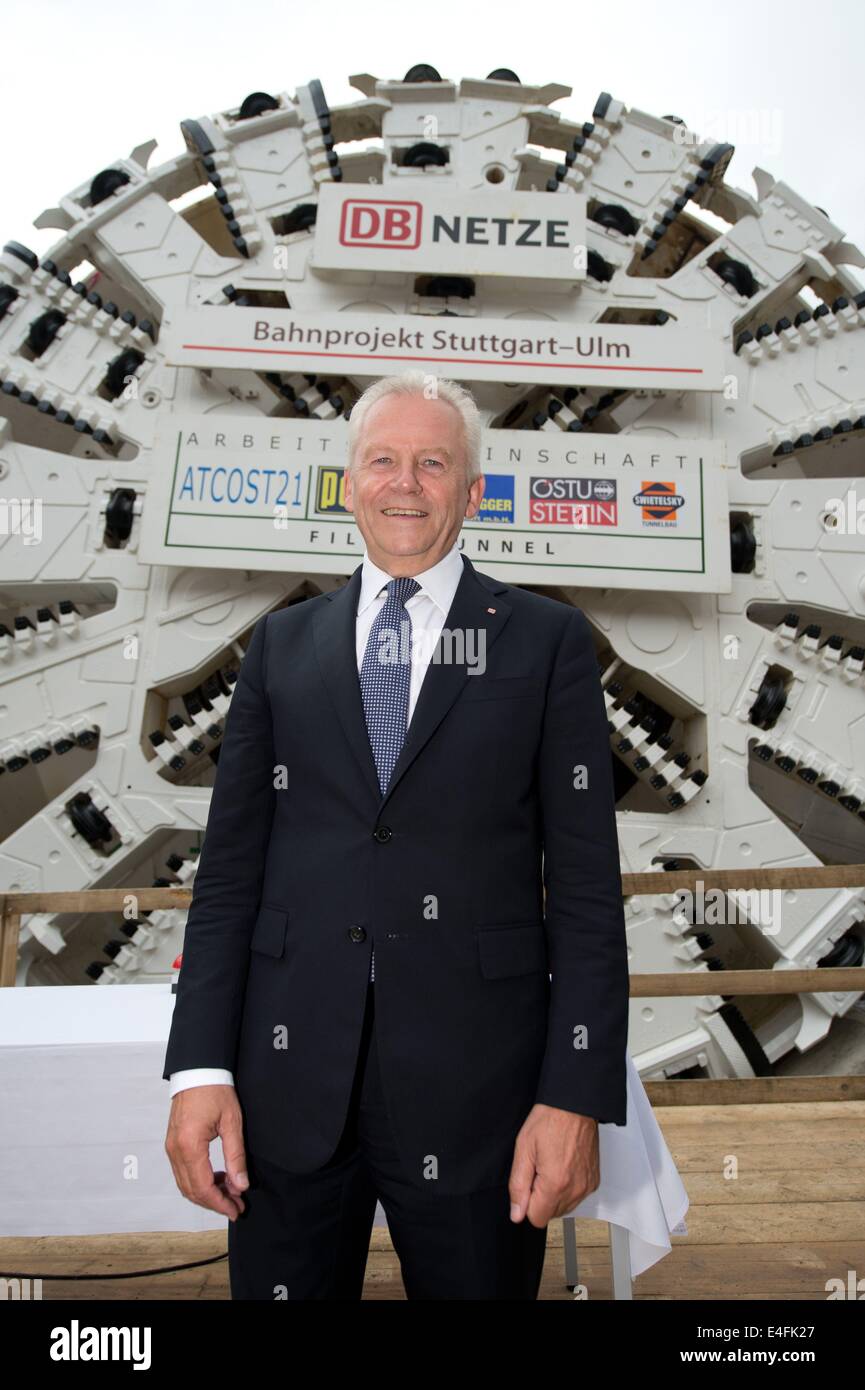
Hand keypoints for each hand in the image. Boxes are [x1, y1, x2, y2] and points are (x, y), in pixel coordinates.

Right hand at [165, 1085, 248, 1220]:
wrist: (198, 1070)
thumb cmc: (215, 1091)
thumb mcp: (232, 1123)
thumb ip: (235, 1156)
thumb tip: (240, 1185)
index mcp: (189, 1146)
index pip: (203, 1187)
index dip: (220, 1203)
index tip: (236, 1210)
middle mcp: (175, 1150)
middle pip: (192, 1190)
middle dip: (214, 1202)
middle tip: (236, 1206)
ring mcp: (171, 1148)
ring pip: (185, 1184)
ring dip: (207, 1193)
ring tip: (230, 1193)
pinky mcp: (173, 1144)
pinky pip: (183, 1172)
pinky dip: (199, 1181)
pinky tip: (217, 1178)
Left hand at [508, 1103, 599, 1227]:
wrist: (575, 1105)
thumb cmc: (550, 1120)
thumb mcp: (523, 1149)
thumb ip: (518, 1186)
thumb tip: (516, 1214)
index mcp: (555, 1184)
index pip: (536, 1218)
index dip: (527, 1202)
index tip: (528, 1181)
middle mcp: (575, 1189)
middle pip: (551, 1214)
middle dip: (541, 1197)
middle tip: (540, 1168)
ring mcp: (587, 1186)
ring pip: (564, 1207)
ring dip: (555, 1193)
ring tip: (552, 1164)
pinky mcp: (594, 1180)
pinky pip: (577, 1196)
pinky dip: (568, 1187)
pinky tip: (564, 1165)